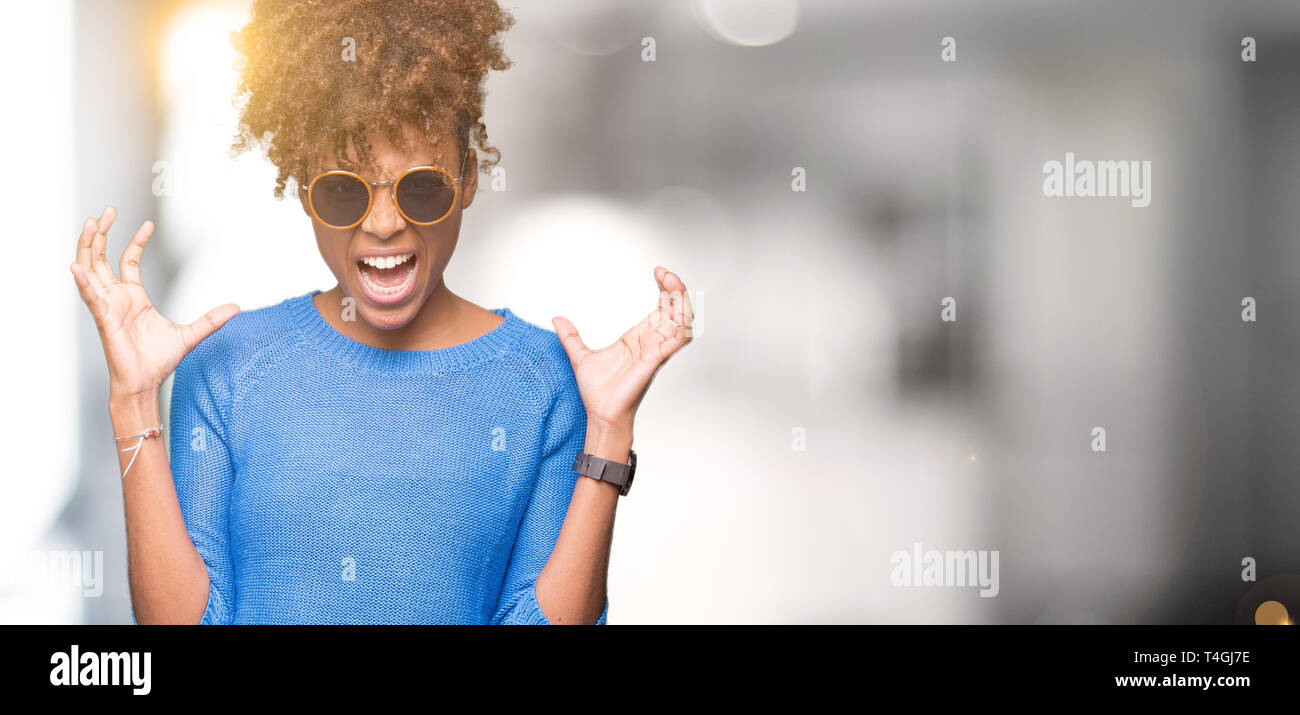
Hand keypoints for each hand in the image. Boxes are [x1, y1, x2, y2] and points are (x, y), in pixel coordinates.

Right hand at [70, 206, 239, 398]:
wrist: (145, 383)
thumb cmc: (157, 361)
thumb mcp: (191, 334)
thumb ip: (212, 319)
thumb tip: (236, 308)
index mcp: (133, 297)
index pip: (128, 260)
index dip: (136, 241)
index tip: (148, 225)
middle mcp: (117, 298)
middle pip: (101, 258)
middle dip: (103, 234)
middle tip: (108, 211)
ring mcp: (107, 307)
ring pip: (90, 270)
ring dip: (88, 247)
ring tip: (92, 224)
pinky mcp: (104, 320)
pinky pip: (90, 297)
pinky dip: (82, 282)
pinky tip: (76, 267)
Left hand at [552, 266, 693, 432]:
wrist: (600, 413)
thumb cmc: (598, 391)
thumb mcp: (580, 356)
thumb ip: (571, 336)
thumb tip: (557, 319)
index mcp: (639, 337)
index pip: (662, 307)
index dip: (665, 288)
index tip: (657, 272)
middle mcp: (652, 341)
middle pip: (676, 309)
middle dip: (676, 288)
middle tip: (665, 274)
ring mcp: (656, 351)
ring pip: (681, 321)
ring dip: (681, 302)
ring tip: (671, 284)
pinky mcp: (654, 361)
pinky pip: (676, 342)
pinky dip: (681, 328)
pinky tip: (678, 316)